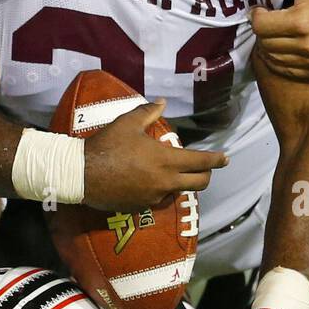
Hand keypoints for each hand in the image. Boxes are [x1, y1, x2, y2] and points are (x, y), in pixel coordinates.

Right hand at [83, 99, 226, 211]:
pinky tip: (150, 183)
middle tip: (204, 168)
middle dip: (206, 175)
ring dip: (182, 183)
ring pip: (178, 192)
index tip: (226, 158)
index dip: (216, 160)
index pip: (201, 162)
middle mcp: (165, 182)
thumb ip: (148, 112)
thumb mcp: (127, 122)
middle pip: (199, 184)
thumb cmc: (107, 145)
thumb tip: (163, 102)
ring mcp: (153, 197)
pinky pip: (158, 199)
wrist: (82, 174)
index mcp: (166, 160)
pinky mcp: (140, 206)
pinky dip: (161, 191)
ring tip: (174, 174)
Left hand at [251, 0, 308, 82]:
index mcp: (301, 22)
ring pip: (276, 61)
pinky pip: (292, 72)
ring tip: (278, 32)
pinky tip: (288, 46)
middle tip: (269, 21)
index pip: (259, 27)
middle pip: (266, 45)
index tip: (261, 10)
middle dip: (263, 31)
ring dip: (271, 47)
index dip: (256, 16)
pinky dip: (285, 61)